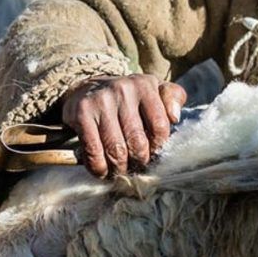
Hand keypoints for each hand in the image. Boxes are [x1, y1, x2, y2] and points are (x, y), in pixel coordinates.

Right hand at [59, 74, 186, 177]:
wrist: (86, 88)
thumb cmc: (127, 98)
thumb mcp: (153, 91)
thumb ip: (172, 99)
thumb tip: (175, 117)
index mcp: (145, 85)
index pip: (160, 127)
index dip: (157, 148)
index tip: (152, 154)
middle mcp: (123, 90)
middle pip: (138, 143)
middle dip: (138, 162)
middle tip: (135, 167)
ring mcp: (101, 101)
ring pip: (116, 151)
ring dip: (119, 169)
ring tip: (120, 171)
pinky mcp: (82, 114)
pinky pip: (94, 152)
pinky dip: (98, 168)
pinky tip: (102, 170)